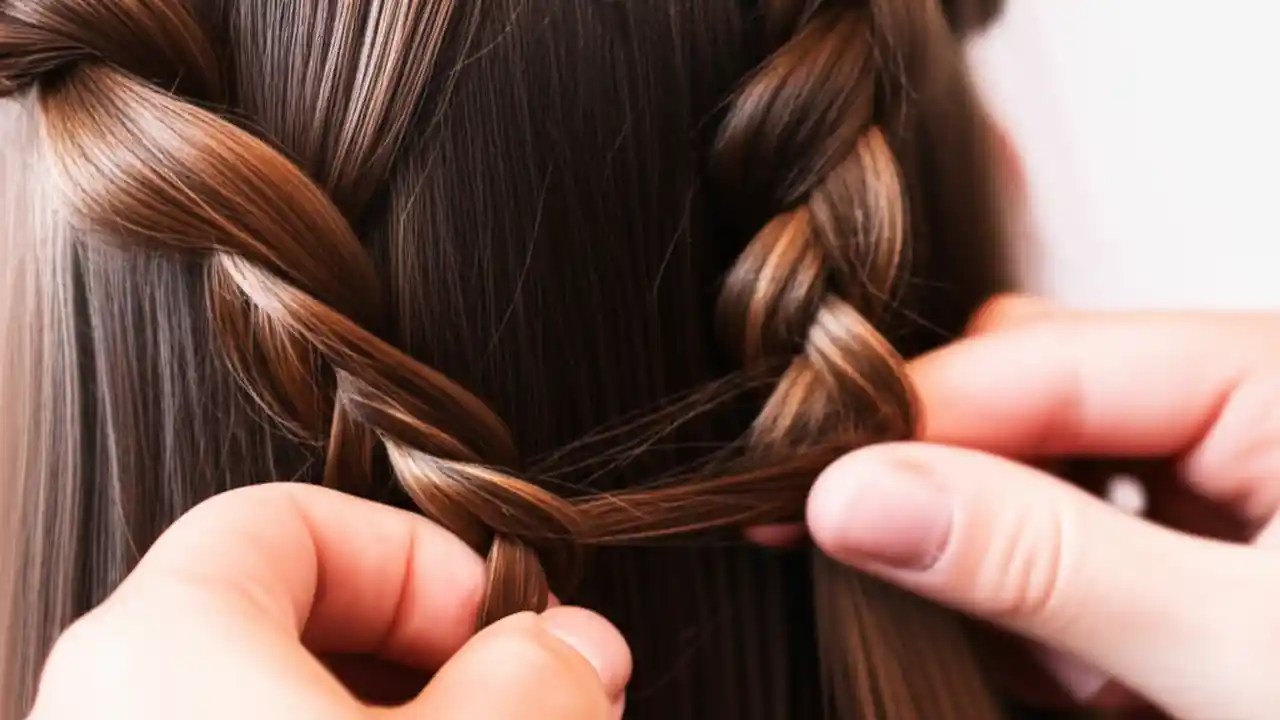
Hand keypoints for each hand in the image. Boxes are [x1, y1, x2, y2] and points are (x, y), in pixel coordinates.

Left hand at [28, 485, 629, 718]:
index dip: (421, 557)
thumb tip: (578, 649)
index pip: (292, 519)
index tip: (504, 619)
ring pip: (271, 712)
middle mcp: (105, 708)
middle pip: (286, 621)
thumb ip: (528, 680)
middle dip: (430, 657)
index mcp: (161, 646)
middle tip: (521, 708)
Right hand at [807, 298, 1279, 719]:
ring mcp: (1223, 480)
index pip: (1032, 356)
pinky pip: (1072, 542)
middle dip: (971, 505)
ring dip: (1017, 578)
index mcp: (1268, 376)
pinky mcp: (1203, 553)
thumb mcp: (1233, 652)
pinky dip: (1054, 615)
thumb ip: (1042, 562)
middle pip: (1023, 399)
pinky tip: (1106, 680)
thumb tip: (856, 497)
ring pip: (1037, 477)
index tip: (804, 493)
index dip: (905, 421)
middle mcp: (1239, 406)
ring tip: (1092, 681)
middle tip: (935, 598)